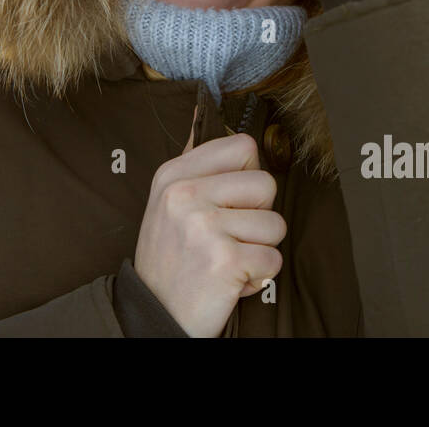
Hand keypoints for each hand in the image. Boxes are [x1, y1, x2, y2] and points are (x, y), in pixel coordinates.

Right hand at [133, 125, 285, 337]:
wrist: (153, 315)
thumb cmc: (170, 258)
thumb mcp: (167, 201)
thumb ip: (195, 162)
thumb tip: (211, 114)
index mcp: (174, 174)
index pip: (244, 146)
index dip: (248, 177)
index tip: (227, 202)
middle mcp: (185, 194)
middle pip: (266, 184)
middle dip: (258, 216)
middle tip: (227, 237)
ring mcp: (203, 226)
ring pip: (275, 224)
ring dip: (259, 249)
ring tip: (226, 259)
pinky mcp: (224, 260)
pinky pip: (273, 259)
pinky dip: (258, 277)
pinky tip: (229, 280)